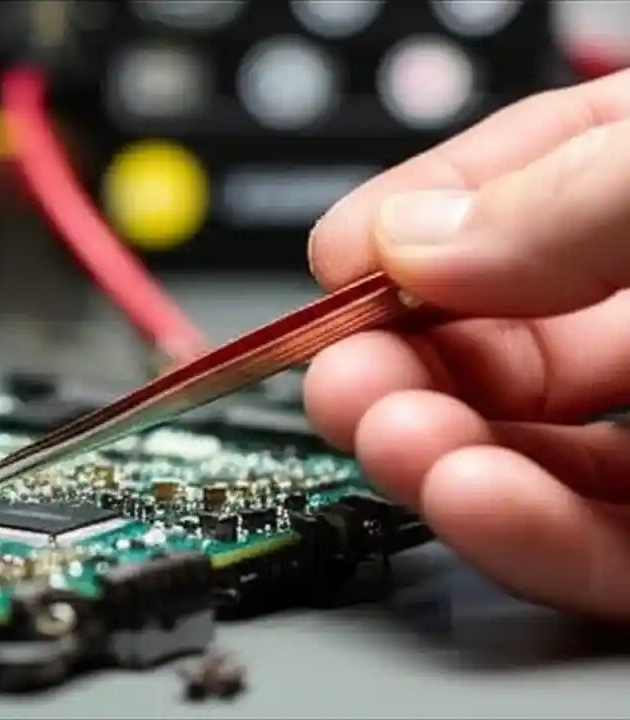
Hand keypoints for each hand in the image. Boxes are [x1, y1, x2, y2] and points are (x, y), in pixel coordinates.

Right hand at [306, 69, 629, 619]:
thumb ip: (562, 199)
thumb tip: (408, 244)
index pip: (504, 196)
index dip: (407, 226)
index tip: (334, 264)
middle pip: (489, 339)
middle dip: (394, 362)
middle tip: (341, 377)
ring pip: (521, 450)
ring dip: (430, 454)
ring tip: (389, 439)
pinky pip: (597, 551)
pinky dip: (520, 538)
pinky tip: (465, 499)